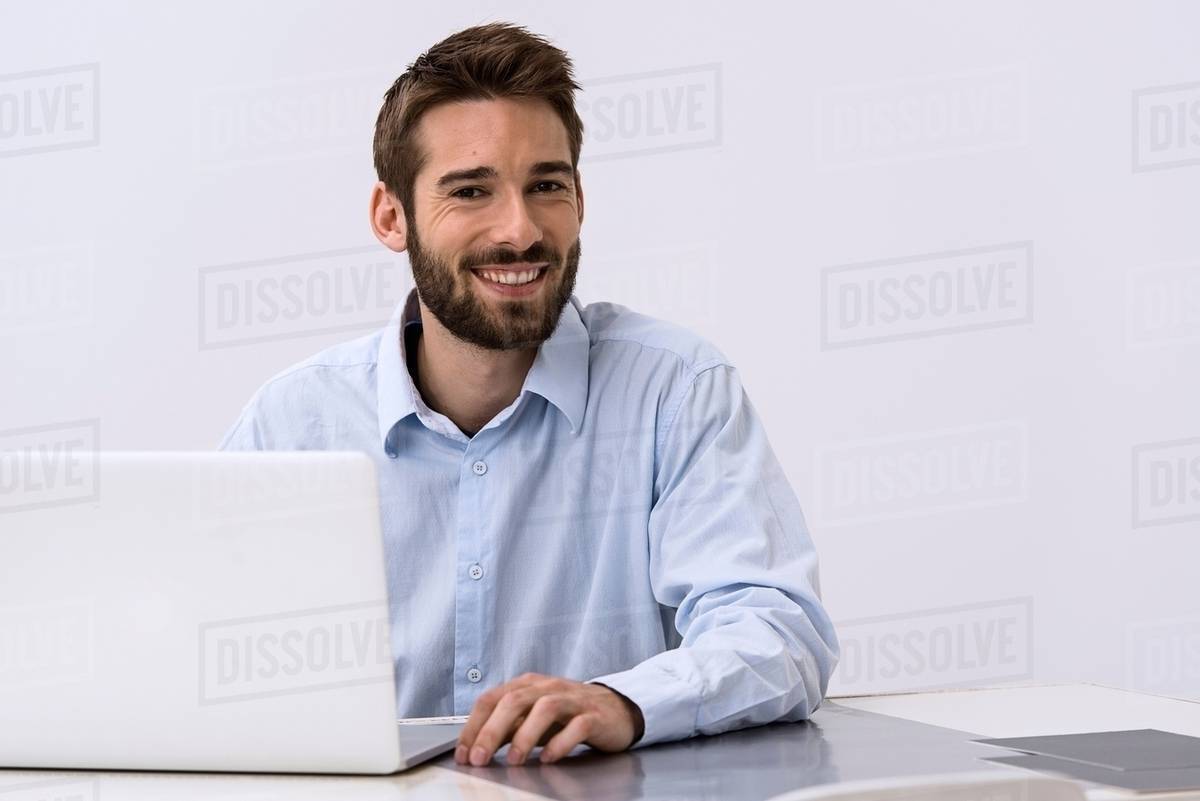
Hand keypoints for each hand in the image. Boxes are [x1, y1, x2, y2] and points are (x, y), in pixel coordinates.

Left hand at [454, 672, 643, 765]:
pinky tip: (548, 758)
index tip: (463, 752)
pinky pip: (577, 726)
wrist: (615, 710)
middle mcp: (547, 687)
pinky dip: (560, 743)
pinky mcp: (594, 716)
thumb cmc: (568, 714)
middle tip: (480, 758)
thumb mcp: (532, 719)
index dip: (474, 725)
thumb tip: (476, 746)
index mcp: (527, 685)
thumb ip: (508, 728)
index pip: (492, 699)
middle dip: (492, 731)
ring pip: (544, 708)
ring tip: (514, 760)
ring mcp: (572, 700)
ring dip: (525, 736)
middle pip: (514, 701)